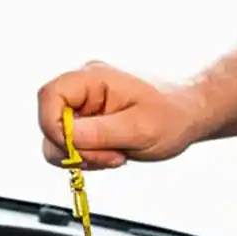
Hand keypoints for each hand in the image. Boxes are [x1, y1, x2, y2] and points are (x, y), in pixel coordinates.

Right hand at [37, 61, 205, 169]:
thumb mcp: (140, 129)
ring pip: (57, 138)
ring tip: (116, 155)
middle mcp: (83, 87)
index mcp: (93, 78)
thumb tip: (67, 136)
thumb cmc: (172, 116)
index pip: (49, 96)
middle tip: (108, 157)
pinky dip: (87, 156)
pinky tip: (112, 153)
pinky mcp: (86, 120)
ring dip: (83, 156)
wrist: (187, 115)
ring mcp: (83, 104)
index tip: (76, 149)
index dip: (53, 127)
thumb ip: (100, 132)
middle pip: (49, 121)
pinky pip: (70, 144)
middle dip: (73, 149)